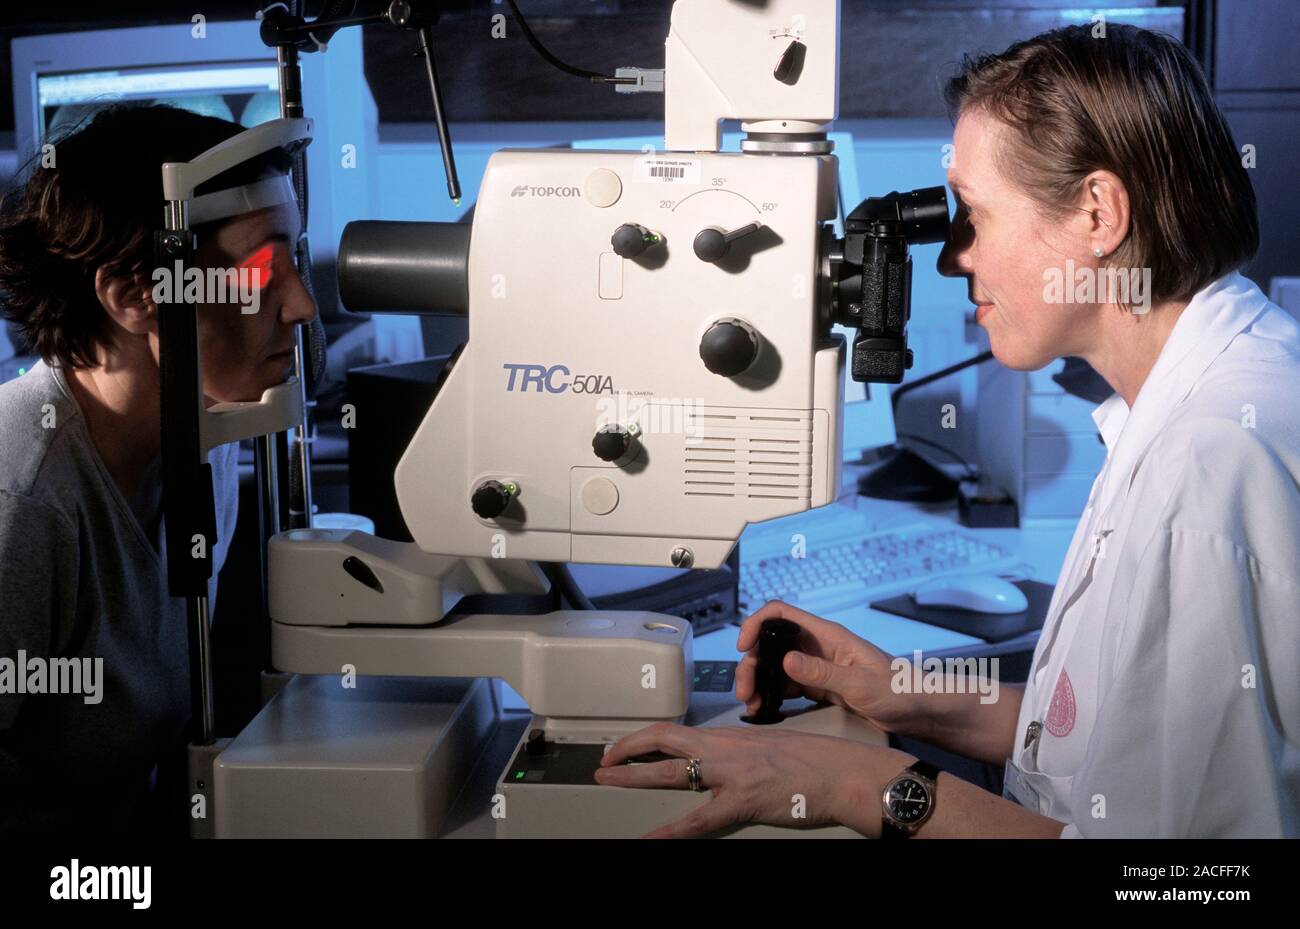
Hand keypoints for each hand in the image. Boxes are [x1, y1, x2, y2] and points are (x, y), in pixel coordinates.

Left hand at [594, 721, 914, 837]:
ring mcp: (732, 774)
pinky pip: (699, 819)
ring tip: (607, 781)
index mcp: (731, 735)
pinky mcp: (744, 801)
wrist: (843, 772)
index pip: (676, 729)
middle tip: (602, 761)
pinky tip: (652, 838)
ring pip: (671, 772)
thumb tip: (722, 762)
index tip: (623, 745)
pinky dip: (671, 831)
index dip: (643, 736)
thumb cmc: (816, 761)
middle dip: (626, 749)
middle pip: (663, 740)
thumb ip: (742, 752)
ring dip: (633, 777)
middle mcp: (725, 748)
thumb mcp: (771, 745)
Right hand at [736, 600, 924, 735]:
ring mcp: (817, 666)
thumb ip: (822, 673)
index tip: (744, 647)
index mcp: (827, 635)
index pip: (782, 615)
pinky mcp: (819, 686)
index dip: (757, 624)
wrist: (918, 711)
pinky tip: (764, 708)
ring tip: (750, 704)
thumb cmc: (898, 690)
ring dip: (759, 681)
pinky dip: (771, 695)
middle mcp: (817, 646)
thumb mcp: (859, 684)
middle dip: (752, 663)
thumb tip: (785, 660)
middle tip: (744, 691)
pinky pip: (786, 685)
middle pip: (771, 643)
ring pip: (775, 666)